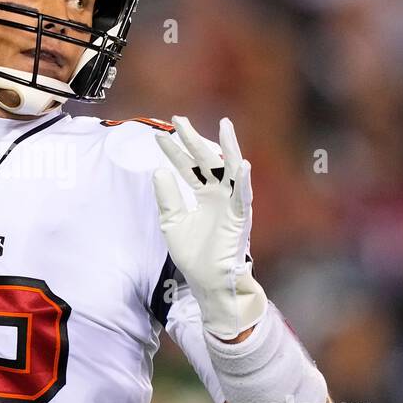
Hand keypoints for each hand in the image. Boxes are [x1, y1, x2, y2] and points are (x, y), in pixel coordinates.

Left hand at [152, 115, 267, 340]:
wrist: (208, 283)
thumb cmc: (194, 256)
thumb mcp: (172, 223)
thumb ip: (167, 199)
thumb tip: (158, 171)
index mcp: (204, 196)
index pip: (188, 168)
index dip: (175, 152)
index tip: (160, 136)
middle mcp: (220, 196)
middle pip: (207, 161)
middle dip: (194, 140)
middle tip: (179, 119)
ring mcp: (232, 205)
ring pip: (231, 171)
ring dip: (229, 148)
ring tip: (225, 126)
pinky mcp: (241, 219)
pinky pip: (244, 198)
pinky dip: (243, 182)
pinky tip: (241, 164)